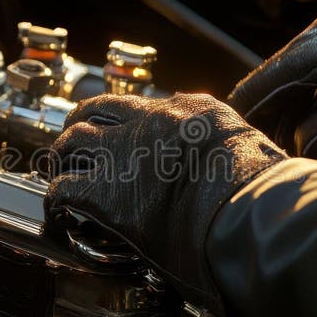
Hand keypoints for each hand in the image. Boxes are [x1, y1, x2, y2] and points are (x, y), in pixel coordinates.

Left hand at [45, 93, 283, 307]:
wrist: (251, 210)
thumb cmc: (261, 190)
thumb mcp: (247, 143)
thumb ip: (220, 136)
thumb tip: (209, 136)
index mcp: (187, 111)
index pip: (140, 105)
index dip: (118, 117)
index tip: (113, 128)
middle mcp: (149, 123)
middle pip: (95, 112)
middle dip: (79, 127)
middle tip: (72, 145)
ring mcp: (123, 154)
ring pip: (72, 142)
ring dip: (61, 157)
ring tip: (58, 171)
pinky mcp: (107, 193)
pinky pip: (63, 188)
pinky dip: (55, 198)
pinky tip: (57, 210)